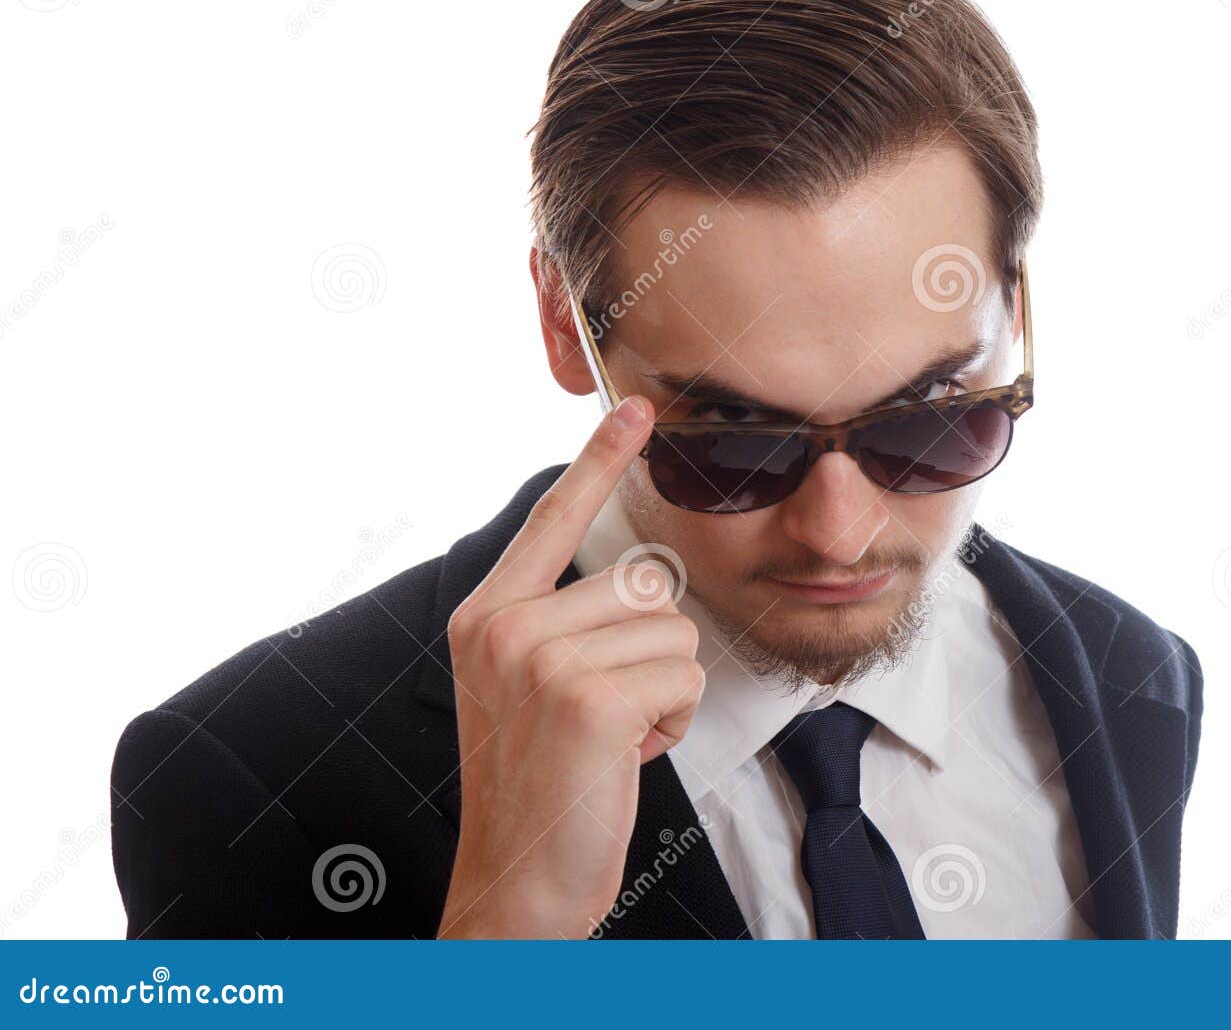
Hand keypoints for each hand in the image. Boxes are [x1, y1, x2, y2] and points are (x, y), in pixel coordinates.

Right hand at [435, 395, 703, 938]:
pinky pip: (680, 675)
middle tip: (604, 716)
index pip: (552, 519)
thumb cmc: (542, 786)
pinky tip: (626, 754)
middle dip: (651, 655)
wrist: (519, 883)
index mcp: (488, 616)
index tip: (638, 407)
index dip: (599, 459)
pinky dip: (673, 722)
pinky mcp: (586, 697)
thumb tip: (644, 583)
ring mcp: (541, 659)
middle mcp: (505, 626)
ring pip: (672, 633)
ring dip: (664, 692)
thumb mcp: (529, 690)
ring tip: (612, 737)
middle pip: (645, 587)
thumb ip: (565, 625)